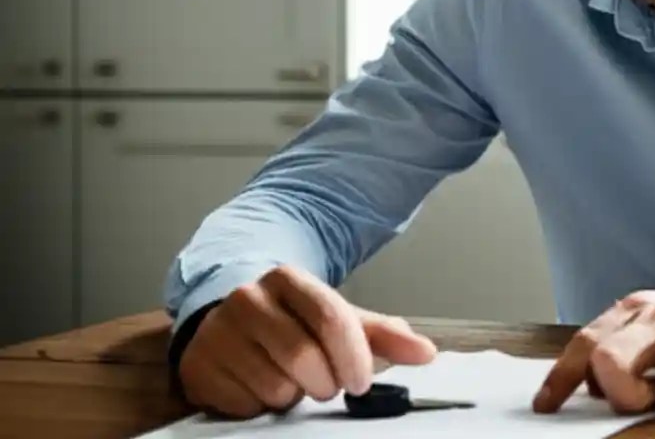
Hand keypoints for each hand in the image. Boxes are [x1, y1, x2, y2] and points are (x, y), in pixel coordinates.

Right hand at [178, 265, 436, 418]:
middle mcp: (247, 298)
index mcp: (288, 279)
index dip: (353, 357)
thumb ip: (383, 335)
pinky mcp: (196, 366)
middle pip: (302, 356)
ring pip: (274, 385)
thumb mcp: (339, 320)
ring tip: (291, 380)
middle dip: (325, 382)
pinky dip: (261, 406)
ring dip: (293, 395)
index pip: (331, 318)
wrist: (227, 320)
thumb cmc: (293, 322)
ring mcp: (217, 332)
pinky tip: (260, 386)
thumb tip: (426, 352)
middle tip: (327, 384)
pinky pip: (243, 404)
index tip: (362, 381)